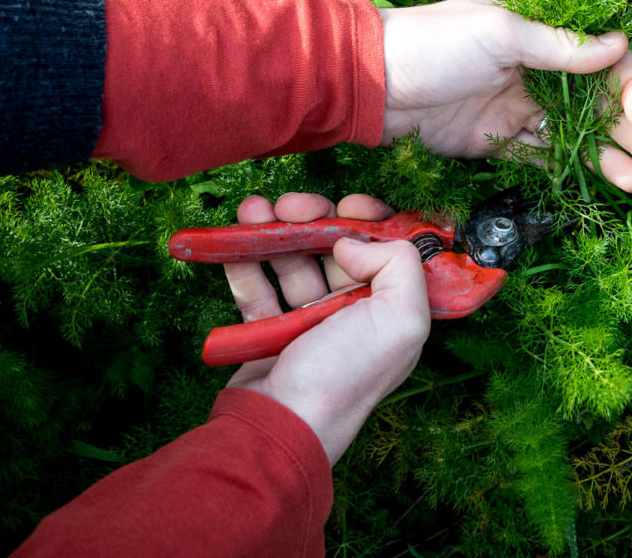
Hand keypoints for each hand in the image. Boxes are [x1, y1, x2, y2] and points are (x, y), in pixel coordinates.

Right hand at [223, 192, 428, 463]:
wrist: (280, 426)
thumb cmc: (343, 376)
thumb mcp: (400, 320)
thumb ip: (399, 265)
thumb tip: (354, 243)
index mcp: (391, 311)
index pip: (387, 250)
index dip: (369, 221)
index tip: (347, 205)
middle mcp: (354, 315)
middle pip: (336, 250)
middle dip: (313, 219)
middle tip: (290, 204)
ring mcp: (309, 324)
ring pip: (293, 262)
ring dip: (272, 231)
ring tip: (251, 209)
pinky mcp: (268, 334)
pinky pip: (258, 288)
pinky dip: (244, 262)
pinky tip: (231, 240)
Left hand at [379, 0, 631, 191]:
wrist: (368, 83)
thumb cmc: (432, 44)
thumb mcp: (499, 34)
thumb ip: (559, 48)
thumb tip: (618, 44)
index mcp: (540, 37)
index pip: (604, 62)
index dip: (630, 88)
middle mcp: (536, 72)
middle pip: (601, 106)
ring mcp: (518, 109)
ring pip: (580, 137)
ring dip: (615, 157)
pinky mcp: (497, 142)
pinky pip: (547, 157)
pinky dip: (577, 169)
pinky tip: (608, 183)